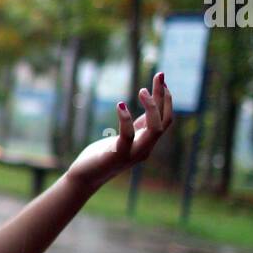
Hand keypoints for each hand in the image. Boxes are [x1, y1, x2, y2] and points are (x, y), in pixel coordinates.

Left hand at [66, 71, 174, 192]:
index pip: (165, 119)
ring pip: (155, 130)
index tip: (161, 79)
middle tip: (159, 76)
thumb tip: (151, 105)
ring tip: (142, 90)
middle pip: (165, 122)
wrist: (85, 176)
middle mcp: (145, 148)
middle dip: (164, 98)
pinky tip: (120, 104)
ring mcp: (133, 154)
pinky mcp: (117, 155)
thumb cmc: (103, 155)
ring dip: (152, 109)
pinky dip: (126, 119)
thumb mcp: (125, 137)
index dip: (166, 99)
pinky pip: (127, 136)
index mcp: (146, 142)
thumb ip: (139, 125)